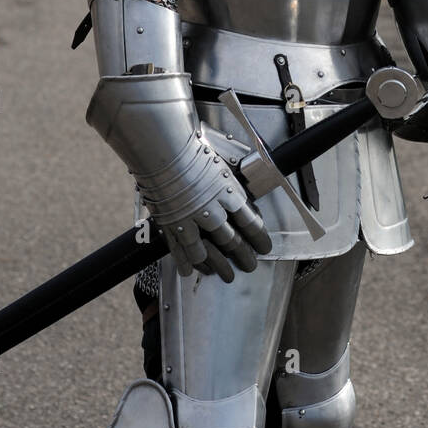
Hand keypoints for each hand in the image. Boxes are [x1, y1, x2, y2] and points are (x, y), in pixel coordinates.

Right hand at [135, 129, 271, 282]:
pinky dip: (187, 262)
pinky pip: (180, 250)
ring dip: (218, 266)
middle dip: (243, 256)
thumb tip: (242, 197)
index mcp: (227, 193)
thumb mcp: (220, 166)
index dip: (258, 237)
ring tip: (226, 275)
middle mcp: (211, 210)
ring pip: (207, 252)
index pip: (250, 222)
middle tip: (250, 265)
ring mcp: (189, 220)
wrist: (163, 152)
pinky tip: (192, 270)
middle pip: (231, 240)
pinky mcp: (170, 225)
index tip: (264, 247)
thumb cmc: (192, 153)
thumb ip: (230, 186)